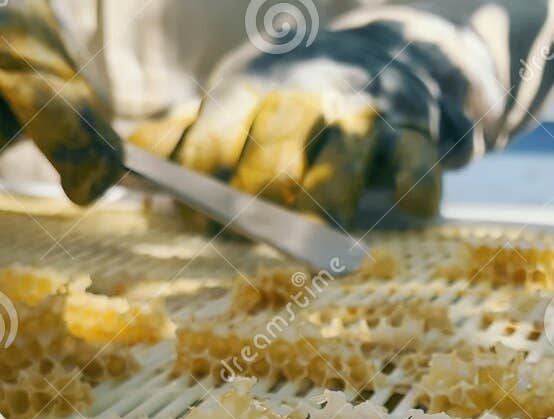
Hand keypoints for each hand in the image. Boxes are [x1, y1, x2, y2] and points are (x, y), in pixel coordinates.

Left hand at [129, 27, 450, 228]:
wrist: (405, 51)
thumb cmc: (305, 98)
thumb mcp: (246, 100)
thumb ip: (192, 132)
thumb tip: (133, 157)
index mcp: (257, 93)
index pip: (214, 143)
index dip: (200, 186)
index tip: (195, 213)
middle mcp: (310, 100)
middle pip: (274, 163)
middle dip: (259, 204)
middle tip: (256, 230)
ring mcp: (367, 118)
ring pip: (340, 169)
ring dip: (327, 203)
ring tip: (321, 232)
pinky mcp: (421, 136)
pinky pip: (414, 170)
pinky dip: (409, 190)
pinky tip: (402, 208)